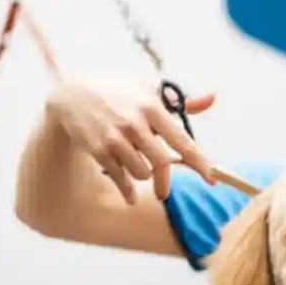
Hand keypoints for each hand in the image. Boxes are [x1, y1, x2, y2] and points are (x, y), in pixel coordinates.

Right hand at [45, 77, 218, 202]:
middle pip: (161, 162)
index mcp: (152, 105)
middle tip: (164, 193)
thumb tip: (212, 98)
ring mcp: (116, 136)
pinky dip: (127, 190)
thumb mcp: (148, 88)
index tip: (212, 178)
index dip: (199, 160)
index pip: (181, 139)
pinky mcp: (99, 149)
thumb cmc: (120, 92)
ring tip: (137, 170)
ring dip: (143, 177)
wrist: (73, 96)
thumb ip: (181, 101)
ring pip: (141, 171)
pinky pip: (121, 178)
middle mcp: (134, 121)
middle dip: (165, 182)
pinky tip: (130, 196)